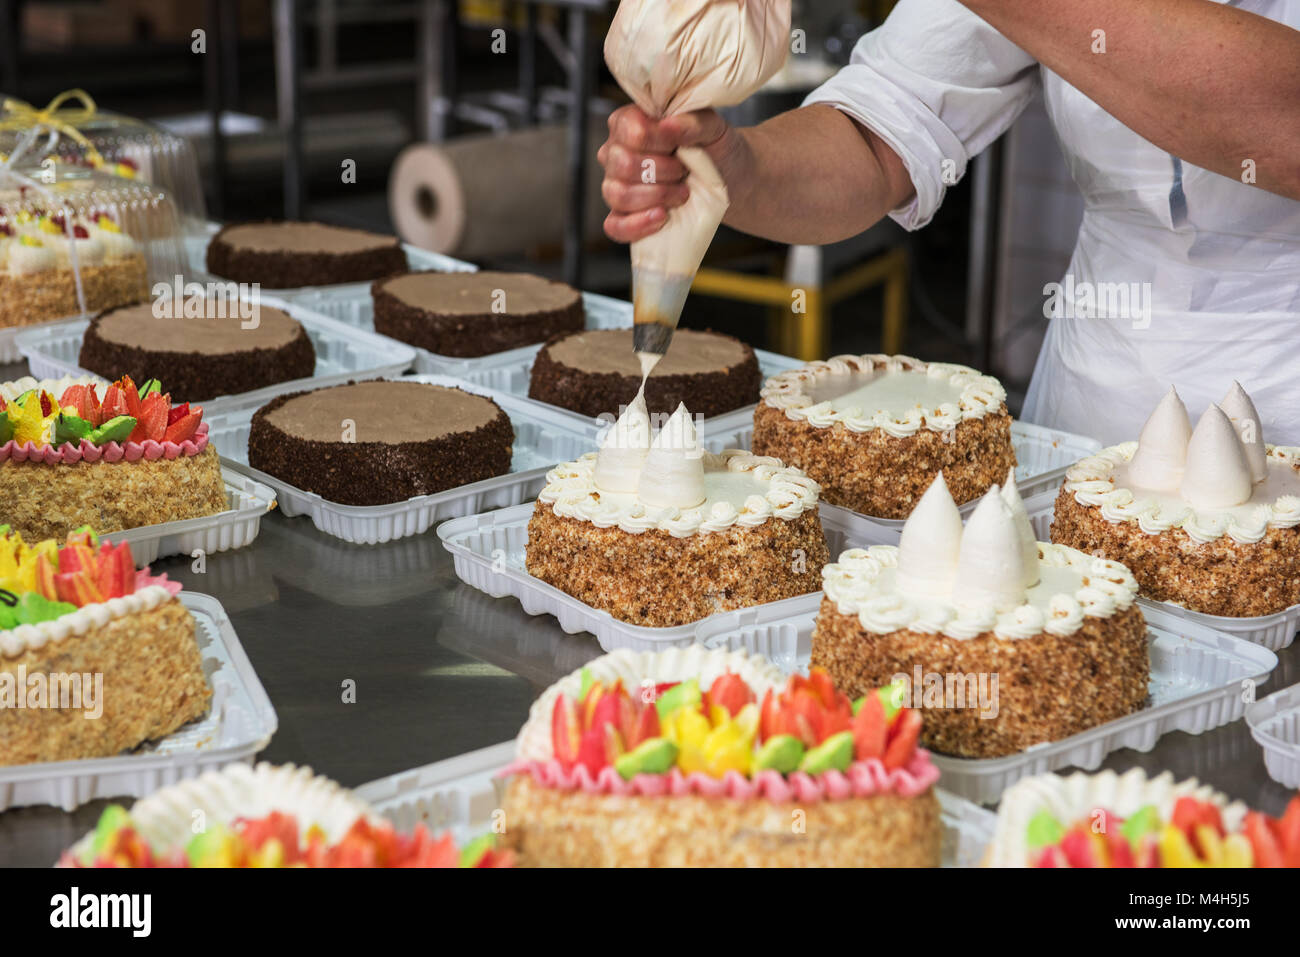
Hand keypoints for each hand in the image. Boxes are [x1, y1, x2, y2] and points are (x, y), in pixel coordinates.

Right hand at [597, 105, 742, 242]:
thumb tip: (667, 126)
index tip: (681, 147)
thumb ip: (691, 121)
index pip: (631, 132)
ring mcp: (615, 185)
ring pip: (618, 194)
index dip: (660, 142)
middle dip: (662, 171)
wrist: (726, 179)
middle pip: (623, 165)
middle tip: (683, 171)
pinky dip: (638, 224)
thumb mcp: (712, 127)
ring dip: (657, 196)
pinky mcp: (622, 216)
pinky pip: (615, 226)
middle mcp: (615, 152)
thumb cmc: (712, 147)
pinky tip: (661, 217)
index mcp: (628, 123)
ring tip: (681, 193)